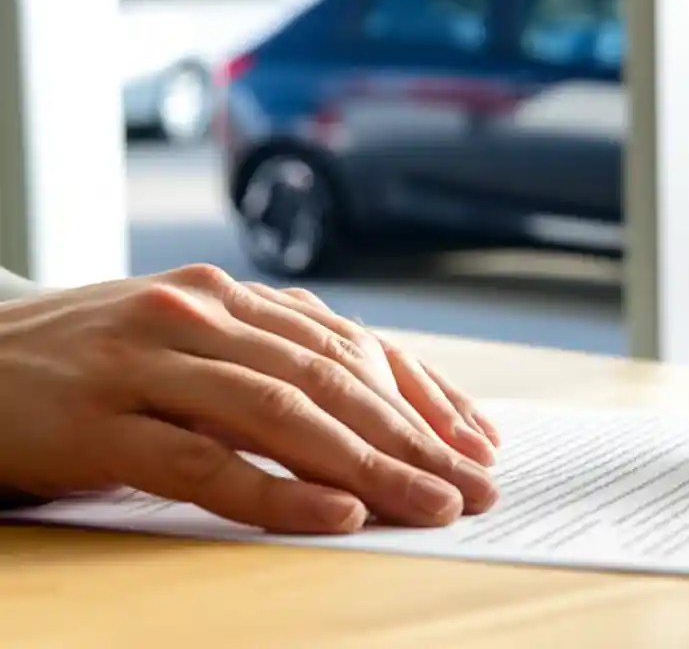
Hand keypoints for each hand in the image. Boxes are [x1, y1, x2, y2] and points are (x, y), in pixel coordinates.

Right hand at [0, 264, 500, 533]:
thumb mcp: (186, 346)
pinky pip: (205, 461)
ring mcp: (147, 360)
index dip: (423, 396)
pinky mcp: (98, 421)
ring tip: (430, 504)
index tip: (478, 443)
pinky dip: (278, 491)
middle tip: (475, 485)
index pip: (352, 345)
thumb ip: (267, 363)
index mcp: (228, 294)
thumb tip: (375, 413)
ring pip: (283, 413)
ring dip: (369, 464)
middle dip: (415, 436)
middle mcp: (198, 312)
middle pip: (332, 378)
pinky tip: (334, 514)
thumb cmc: (90, 364)